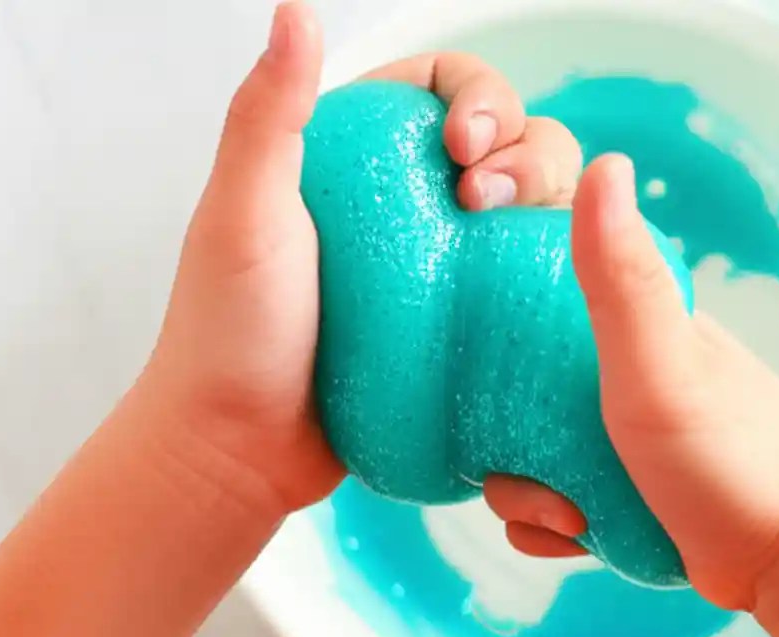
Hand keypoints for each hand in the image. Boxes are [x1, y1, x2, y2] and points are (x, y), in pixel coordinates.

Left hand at [141, 1, 582, 517]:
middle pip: (509, 142)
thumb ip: (268, 113)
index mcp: (360, 153)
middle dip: (527, 152)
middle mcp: (408, 199)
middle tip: (487, 202)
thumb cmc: (229, 334)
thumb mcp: (244, 213)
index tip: (464, 144)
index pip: (447, 86)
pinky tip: (546, 291)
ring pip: (531, 208)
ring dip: (549, 208)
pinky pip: (525, 282)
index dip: (480, 98)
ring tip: (516, 243)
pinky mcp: (461, 321)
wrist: (239, 450)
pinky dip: (550, 274)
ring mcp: (441, 263)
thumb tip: (295, 12)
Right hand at [485, 156, 778, 609]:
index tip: (469, 352)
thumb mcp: (662, 361)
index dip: (481, 306)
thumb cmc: (736, 455)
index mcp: (623, 314)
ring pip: (517, 446)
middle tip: (538, 474)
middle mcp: (612, 361)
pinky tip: (578, 535)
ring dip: (525, 493)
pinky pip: (544, 498)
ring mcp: (610, 426)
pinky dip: (549, 524)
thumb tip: (603, 161)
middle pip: (502, 379)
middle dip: (501, 436)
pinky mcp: (614, 484)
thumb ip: (622, 275)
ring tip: (573, 515)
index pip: (522, 280)